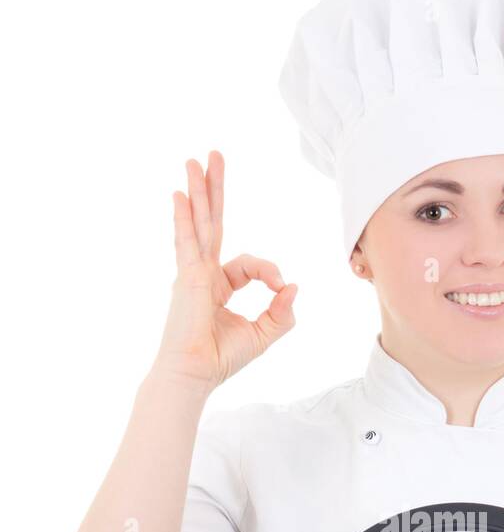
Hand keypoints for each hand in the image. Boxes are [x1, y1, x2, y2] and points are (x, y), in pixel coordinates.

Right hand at [152, 151, 298, 390]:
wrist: (195, 375)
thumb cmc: (220, 359)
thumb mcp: (263, 334)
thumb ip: (282, 312)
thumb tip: (295, 286)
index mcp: (219, 286)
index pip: (248, 264)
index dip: (270, 271)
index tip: (282, 288)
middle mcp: (202, 274)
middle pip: (213, 224)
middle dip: (214, 190)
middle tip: (213, 155)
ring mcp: (191, 273)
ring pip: (200, 224)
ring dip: (199, 191)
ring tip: (195, 160)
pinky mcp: (186, 279)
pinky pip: (187, 242)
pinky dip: (184, 218)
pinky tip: (181, 195)